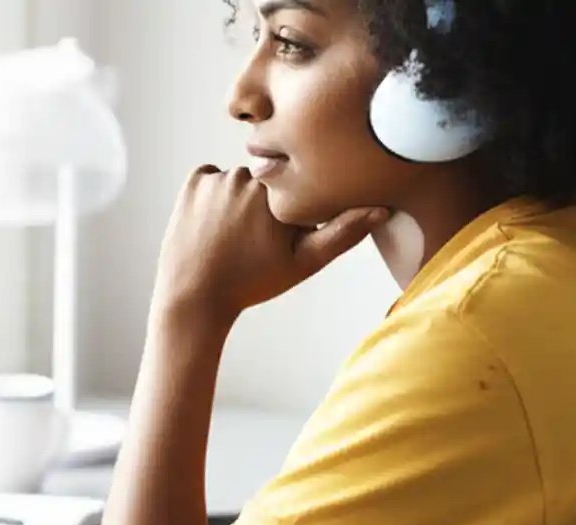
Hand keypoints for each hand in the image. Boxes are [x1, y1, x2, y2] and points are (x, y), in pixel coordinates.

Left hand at [152, 165, 389, 322]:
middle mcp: (249, 176)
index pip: (299, 186)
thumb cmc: (253, 282)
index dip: (293, 211)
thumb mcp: (305, 262)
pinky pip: (212, 178)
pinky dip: (214, 195)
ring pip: (240, 179)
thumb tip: (381, 209)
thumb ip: (343, 234)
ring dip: (239, 199)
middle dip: (266, 203)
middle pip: (270, 180)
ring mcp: (217, 177)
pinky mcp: (194, 181)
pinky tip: (213, 224)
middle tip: (253, 240)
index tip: (278, 237)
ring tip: (232, 235)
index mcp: (280, 193)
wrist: (195, 296)